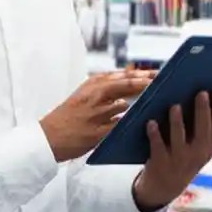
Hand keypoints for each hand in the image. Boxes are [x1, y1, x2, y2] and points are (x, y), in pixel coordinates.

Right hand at [40, 70, 154, 161]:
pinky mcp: (96, 132)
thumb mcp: (84, 95)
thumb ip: (105, 89)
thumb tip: (131, 83)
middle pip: (126, 85)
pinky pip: (118, 127)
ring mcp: (95, 113)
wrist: (48, 137)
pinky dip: (128, 126)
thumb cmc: (67, 116)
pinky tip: (139, 126)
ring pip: (124, 106)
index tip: (157, 74)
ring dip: (139, 106)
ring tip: (155, 106)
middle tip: (163, 83)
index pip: (121, 76)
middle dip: (145, 83)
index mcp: (91, 84)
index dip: (141, 75)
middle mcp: (94, 95)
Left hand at [132, 87, 211, 211]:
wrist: (165, 187)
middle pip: (203, 130)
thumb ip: (202, 126)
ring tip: (175, 106)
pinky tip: (151, 122)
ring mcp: (180, 160)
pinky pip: (157, 147)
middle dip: (203, 111)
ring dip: (177, 123)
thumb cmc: (183, 156)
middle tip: (201, 92)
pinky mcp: (161, 163)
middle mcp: (198, 154)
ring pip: (179, 139)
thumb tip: (202, 93)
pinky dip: (154, 135)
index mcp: (210, 146)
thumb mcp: (198, 146)